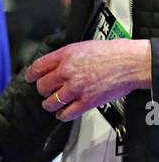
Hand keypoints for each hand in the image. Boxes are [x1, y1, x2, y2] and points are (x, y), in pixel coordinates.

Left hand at [26, 39, 152, 120]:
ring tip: (52, 103)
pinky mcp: (86, 102)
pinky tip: (63, 113)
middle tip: (46, 91)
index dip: (30, 75)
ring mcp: (76, 88)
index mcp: (65, 55)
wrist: (131, 63)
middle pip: (42, 86)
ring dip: (50, 104)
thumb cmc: (113, 52)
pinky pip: (66, 114)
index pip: (37, 67)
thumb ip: (67, 56)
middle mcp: (67, 72)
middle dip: (43, 90)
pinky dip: (62, 115)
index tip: (30, 78)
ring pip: (50, 102)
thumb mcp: (83, 46)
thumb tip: (55, 63)